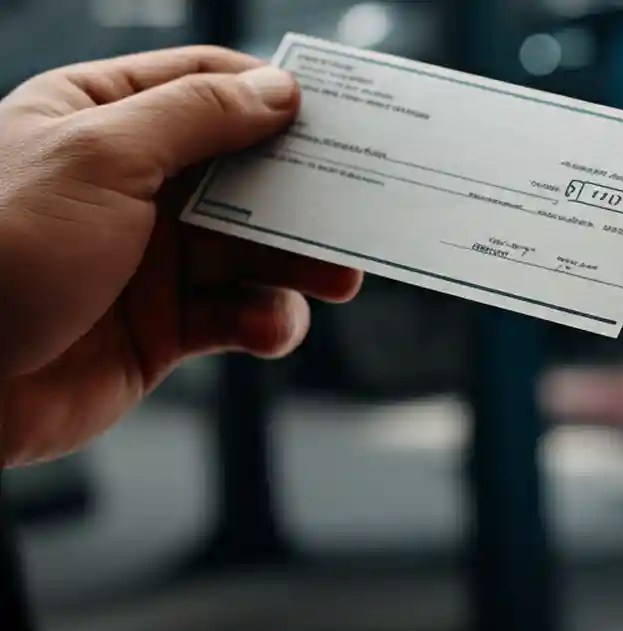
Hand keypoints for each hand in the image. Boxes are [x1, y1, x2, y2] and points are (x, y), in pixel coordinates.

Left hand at [0, 47, 361, 466]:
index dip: (272, 95)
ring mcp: (150, 258)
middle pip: (245, 173)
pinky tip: (268, 329)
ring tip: (339, 277)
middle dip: (302, 193)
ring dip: (299, 265)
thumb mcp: (101, 157)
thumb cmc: (0, 250)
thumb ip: (196, 119)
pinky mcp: (163, 327)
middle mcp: (132, 184)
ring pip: (253, 250)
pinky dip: (264, 322)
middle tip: (361, 206)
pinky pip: (235, 315)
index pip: (205, 85)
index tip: (338, 116)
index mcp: (102, 119)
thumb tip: (277, 90)